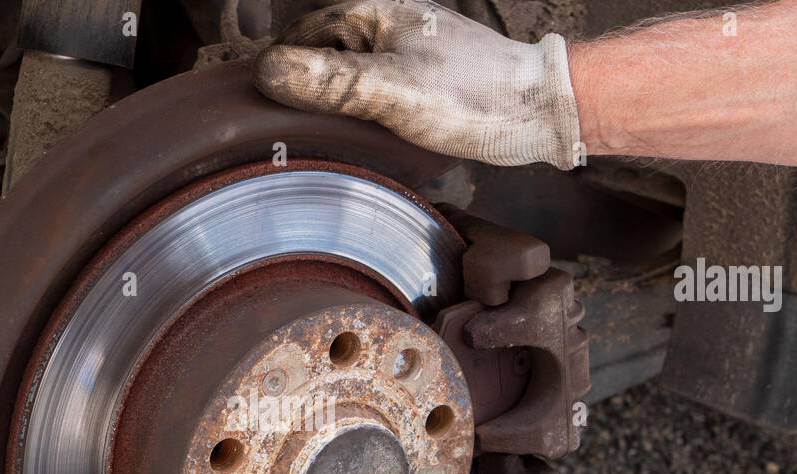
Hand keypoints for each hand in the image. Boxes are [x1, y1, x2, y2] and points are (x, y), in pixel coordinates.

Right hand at [253, 0, 581, 168]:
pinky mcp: (416, 82)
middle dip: (302, 88)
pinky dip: (354, 115)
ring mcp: (401, 54)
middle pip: (319, 55)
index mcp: (375, 12)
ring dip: (329, 106)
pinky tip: (356, 138)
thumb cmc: (474, 95)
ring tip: (321, 137)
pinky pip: (367, 94)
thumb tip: (268, 72)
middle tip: (288, 130)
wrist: (534, 114)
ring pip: (342, 77)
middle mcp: (386, 26)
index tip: (262, 106)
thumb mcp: (389, 91)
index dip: (278, 69)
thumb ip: (328, 82)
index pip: (300, 34)